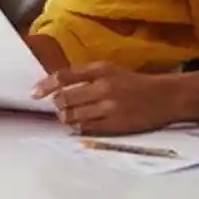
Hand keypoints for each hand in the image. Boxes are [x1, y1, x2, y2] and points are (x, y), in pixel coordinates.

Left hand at [31, 62, 198, 135]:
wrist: (165, 97)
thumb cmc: (135, 83)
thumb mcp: (111, 70)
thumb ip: (86, 76)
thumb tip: (59, 86)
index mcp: (101, 69)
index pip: (65, 76)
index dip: (46, 85)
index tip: (34, 93)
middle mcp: (103, 87)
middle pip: (65, 98)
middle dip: (56, 104)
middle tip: (57, 106)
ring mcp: (109, 107)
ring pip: (73, 115)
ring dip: (64, 117)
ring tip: (66, 116)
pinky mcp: (115, 124)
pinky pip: (86, 128)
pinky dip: (78, 127)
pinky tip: (79, 124)